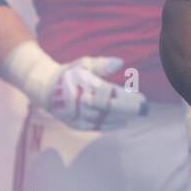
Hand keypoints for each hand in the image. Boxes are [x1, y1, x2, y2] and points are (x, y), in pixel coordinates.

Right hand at [4, 42, 147, 130]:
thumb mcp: (84, 64)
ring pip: (105, 119)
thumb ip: (102, 64)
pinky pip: (95, 127)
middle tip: (145, 109)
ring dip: (122, 117)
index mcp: (85, 85)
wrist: (45, 89)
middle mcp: (82, 102)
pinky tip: (123, 123)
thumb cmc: (70, 74)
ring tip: (136, 114)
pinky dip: (110, 126)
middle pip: (110, 108)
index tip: (142, 98)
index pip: (111, 93)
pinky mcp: (75, 123)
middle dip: (129, 109)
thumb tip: (120, 62)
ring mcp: (78, 115)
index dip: (127, 97)